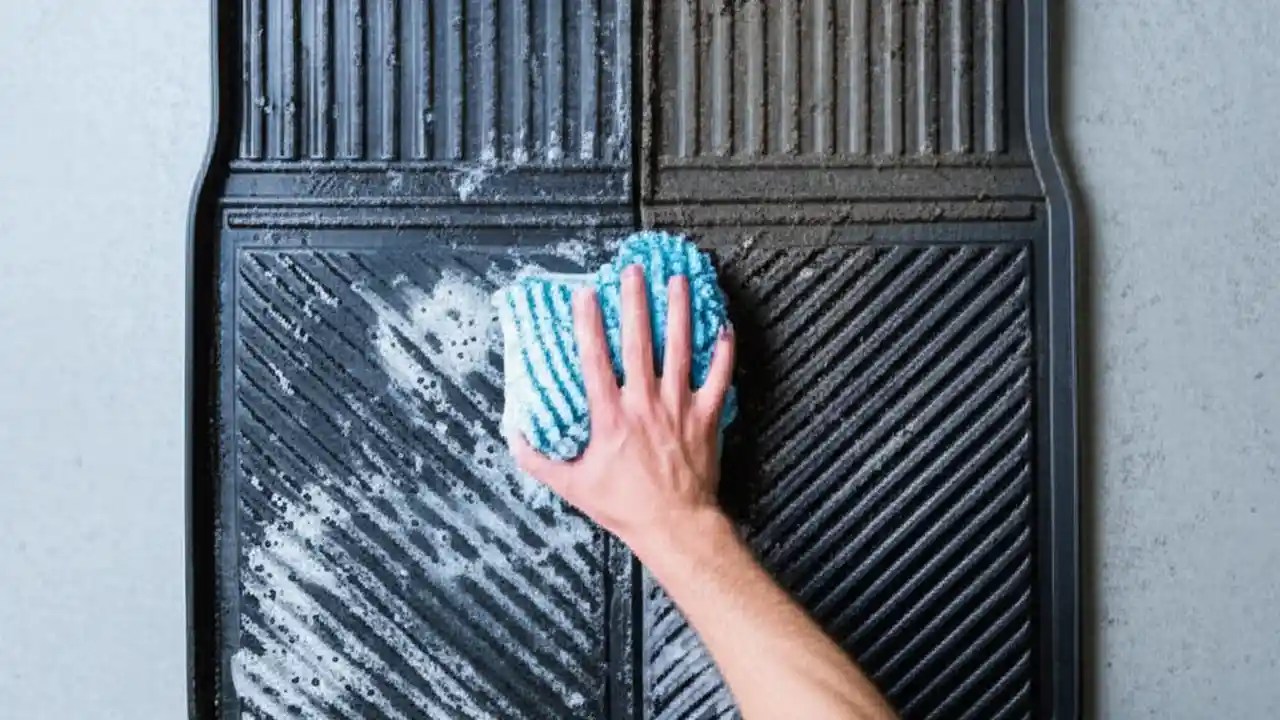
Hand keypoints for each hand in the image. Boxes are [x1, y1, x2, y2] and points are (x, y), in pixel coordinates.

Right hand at [509, 265, 734, 553]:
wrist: (674, 525)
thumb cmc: (624, 506)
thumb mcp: (572, 485)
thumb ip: (538, 460)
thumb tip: (513, 437)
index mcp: (610, 416)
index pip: (596, 359)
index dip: (589, 324)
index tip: (586, 294)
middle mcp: (645, 404)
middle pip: (639, 342)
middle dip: (635, 302)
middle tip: (633, 271)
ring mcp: (679, 408)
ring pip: (680, 349)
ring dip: (678, 312)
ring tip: (677, 281)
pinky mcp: (706, 417)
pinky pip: (719, 377)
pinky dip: (723, 351)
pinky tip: (723, 326)